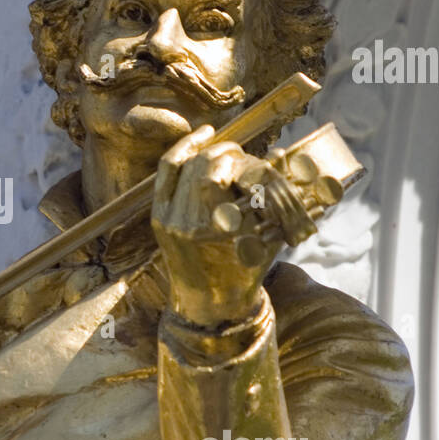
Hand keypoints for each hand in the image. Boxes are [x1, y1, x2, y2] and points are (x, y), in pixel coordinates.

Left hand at [151, 124, 282, 327]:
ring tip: (230, 150)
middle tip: (245, 156)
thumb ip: (275, 198)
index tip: (260, 165)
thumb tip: (280, 154)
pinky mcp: (158, 215)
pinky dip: (184, 150)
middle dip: (230, 154)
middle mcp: (186, 222)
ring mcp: (167, 217)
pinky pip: (167, 172)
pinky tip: (204, 135)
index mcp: (214, 230)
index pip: (230, 177)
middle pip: (206, 165)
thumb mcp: (267, 237)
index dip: (248, 164)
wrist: (210, 304)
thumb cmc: (246, 272)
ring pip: (186, 164)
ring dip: (211, 151)